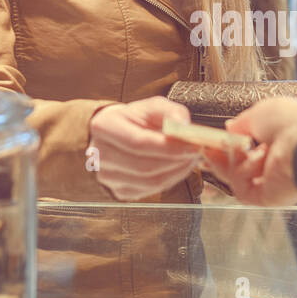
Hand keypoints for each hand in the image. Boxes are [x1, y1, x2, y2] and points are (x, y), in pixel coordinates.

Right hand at [86, 97, 201, 199]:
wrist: (117, 134)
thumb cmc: (136, 119)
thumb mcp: (152, 107)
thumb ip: (170, 111)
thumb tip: (184, 125)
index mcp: (104, 126)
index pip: (138, 143)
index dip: (169, 147)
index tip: (193, 145)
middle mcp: (99, 154)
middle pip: (144, 166)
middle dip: (177, 161)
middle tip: (197, 152)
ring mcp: (107, 176)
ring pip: (150, 182)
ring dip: (177, 172)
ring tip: (190, 159)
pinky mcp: (119, 190)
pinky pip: (150, 190)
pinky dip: (170, 180)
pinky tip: (177, 167)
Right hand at [202, 97, 296, 205]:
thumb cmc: (293, 122)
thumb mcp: (260, 113)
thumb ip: (242, 123)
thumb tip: (230, 127)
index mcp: (276, 145)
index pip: (245, 152)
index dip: (226, 147)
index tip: (211, 142)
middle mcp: (274, 165)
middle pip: (236, 168)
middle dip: (221, 158)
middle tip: (208, 148)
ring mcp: (270, 183)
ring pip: (235, 180)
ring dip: (231, 162)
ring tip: (236, 146)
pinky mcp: (267, 198)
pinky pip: (241, 189)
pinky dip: (241, 172)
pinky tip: (254, 157)